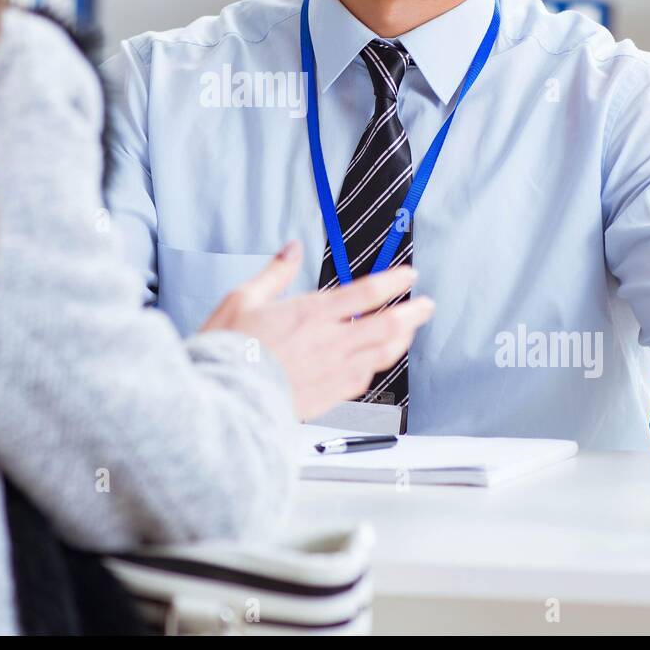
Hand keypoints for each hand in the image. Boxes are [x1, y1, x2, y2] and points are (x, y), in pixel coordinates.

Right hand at [200, 241, 434, 420]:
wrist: (224, 399)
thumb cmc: (229, 351)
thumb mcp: (244, 298)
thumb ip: (276, 273)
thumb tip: (292, 250)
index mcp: (312, 314)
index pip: (367, 292)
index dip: (393, 281)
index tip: (408, 276)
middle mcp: (330, 342)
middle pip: (388, 325)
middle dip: (413, 312)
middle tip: (426, 305)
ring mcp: (333, 371)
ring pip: (384, 354)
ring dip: (402, 339)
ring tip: (409, 331)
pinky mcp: (329, 396)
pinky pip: (366, 378)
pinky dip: (378, 365)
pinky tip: (378, 361)